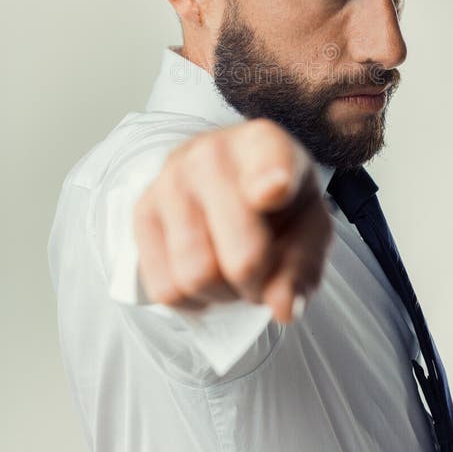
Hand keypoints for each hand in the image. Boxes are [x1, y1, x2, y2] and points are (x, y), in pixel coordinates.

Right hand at [132, 117, 333, 322]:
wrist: (231, 178)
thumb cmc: (278, 202)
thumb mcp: (310, 224)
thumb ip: (304, 265)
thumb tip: (282, 308)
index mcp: (264, 143)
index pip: (269, 168)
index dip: (274, 185)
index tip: (275, 192)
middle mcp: (210, 153)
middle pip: (242, 257)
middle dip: (258, 284)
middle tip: (262, 272)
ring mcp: (169, 180)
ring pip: (196, 277)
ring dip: (221, 294)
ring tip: (231, 271)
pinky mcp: (142, 211)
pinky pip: (164, 288)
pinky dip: (190, 299)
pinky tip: (204, 275)